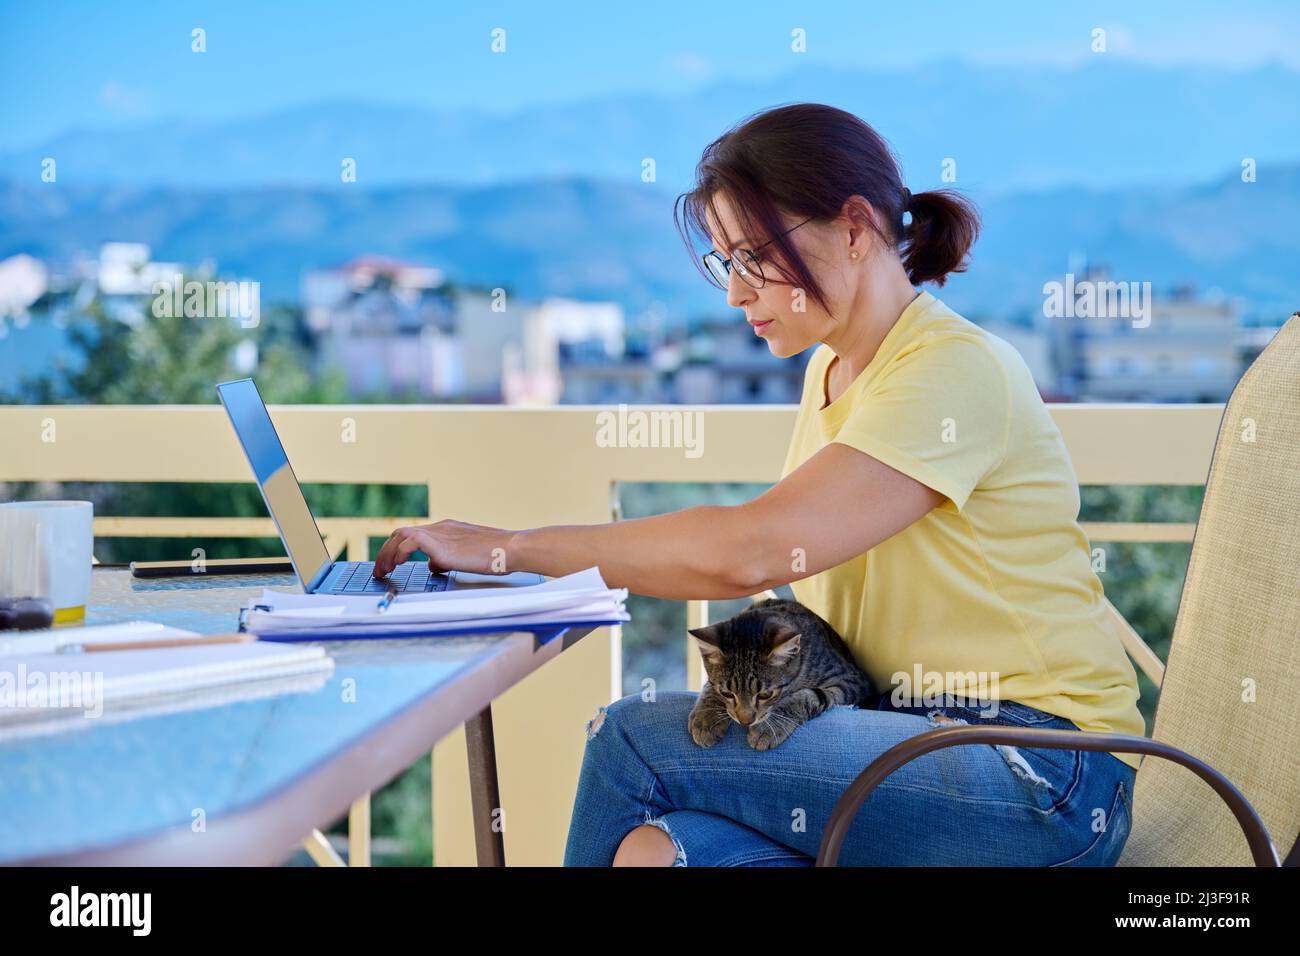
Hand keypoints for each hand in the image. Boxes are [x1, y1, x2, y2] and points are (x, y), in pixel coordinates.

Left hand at [372, 519, 516, 578]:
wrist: (509, 548)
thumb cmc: (495, 554)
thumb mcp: (465, 556)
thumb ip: (445, 559)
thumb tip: (432, 566)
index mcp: (445, 530)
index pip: (412, 534)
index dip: (396, 548)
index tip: (390, 563)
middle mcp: (439, 528)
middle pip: (401, 533)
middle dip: (385, 552)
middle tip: (380, 570)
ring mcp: (440, 534)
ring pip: (401, 535)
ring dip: (387, 553)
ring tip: (383, 570)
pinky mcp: (442, 545)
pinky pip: (411, 542)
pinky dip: (400, 552)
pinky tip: (399, 564)